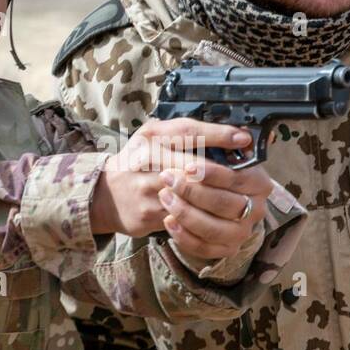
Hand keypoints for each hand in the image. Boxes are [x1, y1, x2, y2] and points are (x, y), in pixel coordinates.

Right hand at [91, 118, 273, 259]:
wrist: (104, 195)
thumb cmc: (137, 162)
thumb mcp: (154, 137)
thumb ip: (184, 133)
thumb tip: (228, 133)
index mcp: (150, 136)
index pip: (188, 132)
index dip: (218, 135)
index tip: (243, 138)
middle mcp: (145, 159)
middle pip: (191, 165)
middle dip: (221, 173)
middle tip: (245, 176)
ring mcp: (144, 189)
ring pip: (189, 195)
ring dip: (214, 197)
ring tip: (236, 198)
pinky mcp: (146, 214)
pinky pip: (181, 217)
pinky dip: (201, 217)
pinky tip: (216, 216)